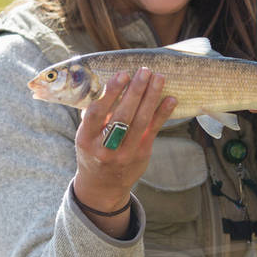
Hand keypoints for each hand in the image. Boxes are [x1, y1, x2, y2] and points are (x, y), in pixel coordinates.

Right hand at [73, 67, 176, 234]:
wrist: (103, 185)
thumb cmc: (93, 150)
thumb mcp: (86, 135)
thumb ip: (95, 114)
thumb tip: (111, 83)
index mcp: (86, 139)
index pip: (98, 113)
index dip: (110, 92)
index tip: (123, 74)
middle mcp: (105, 148)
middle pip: (123, 116)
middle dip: (136, 91)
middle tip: (145, 71)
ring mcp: (125, 153)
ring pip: (140, 122)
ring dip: (151, 97)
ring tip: (159, 78)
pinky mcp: (141, 155)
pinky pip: (153, 131)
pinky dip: (162, 114)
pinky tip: (170, 99)